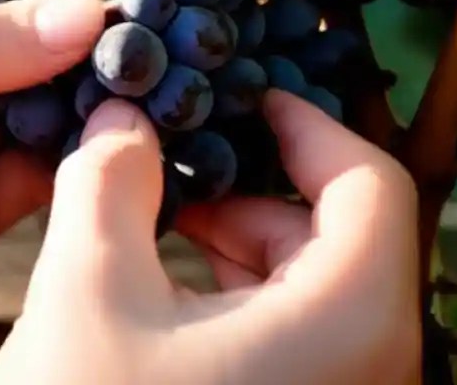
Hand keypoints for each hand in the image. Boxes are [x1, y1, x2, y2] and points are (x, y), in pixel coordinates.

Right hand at [0, 92, 420, 384]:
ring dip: (241, 246)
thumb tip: (122, 118)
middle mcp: (370, 367)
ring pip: (315, 291)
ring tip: (158, 230)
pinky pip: (294, 340)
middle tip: (177, 170)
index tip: (244, 99)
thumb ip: (108, 184)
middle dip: (254, 189)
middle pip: (343, 235)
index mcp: (350, 321)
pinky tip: (166, 297)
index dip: (306, 125)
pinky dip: (238, 302)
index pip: (370, 182)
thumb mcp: (86, 292)